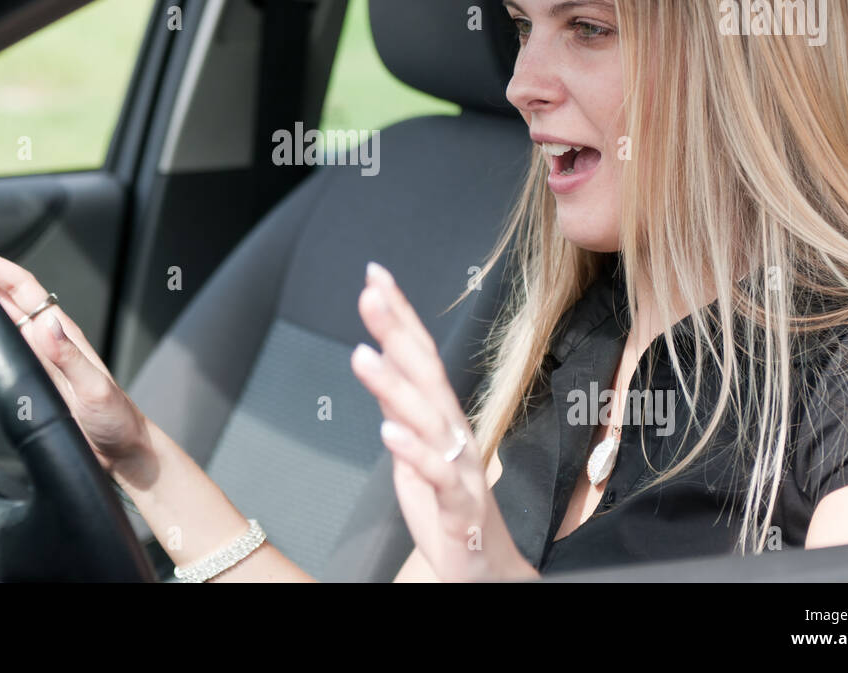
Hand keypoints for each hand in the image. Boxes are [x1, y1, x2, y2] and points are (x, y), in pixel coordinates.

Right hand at [0, 241, 149, 475]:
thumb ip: (69, 358)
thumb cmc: (116, 419)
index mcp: (62, 333)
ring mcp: (37, 360)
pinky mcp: (30, 381)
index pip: (23, 288)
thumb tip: (45, 325)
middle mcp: (47, 342)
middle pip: (6, 297)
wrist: (122, 451)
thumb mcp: (95, 388)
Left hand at [351, 262, 536, 581]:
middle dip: (399, 331)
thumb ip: (399, 405)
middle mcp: (454, 434)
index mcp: (441, 419)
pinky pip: (439, 476)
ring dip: (396, 385)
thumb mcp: (412, 449)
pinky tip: (388, 432)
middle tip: (371, 294)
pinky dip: (415, 452)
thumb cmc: (449, 510)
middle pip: (426, 373)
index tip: (375, 276)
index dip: (399, 316)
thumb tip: (378, 357)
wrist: (484, 571)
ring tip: (362, 355)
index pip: (419, 356)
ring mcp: (459, 468)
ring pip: (429, 419)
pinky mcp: (458, 507)